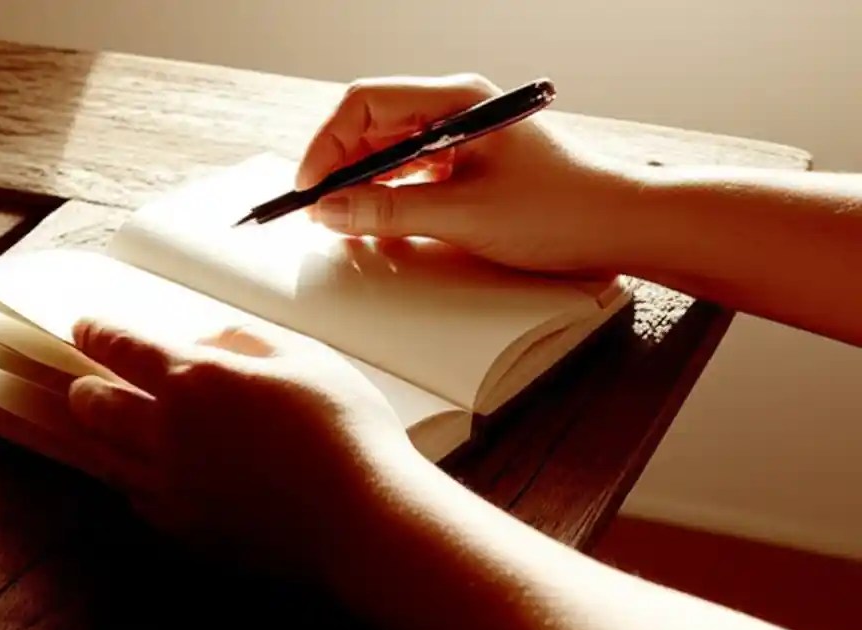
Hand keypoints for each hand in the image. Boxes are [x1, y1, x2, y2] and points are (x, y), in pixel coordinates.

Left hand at [65, 317, 417, 577]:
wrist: (363, 520)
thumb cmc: (343, 427)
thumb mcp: (303, 356)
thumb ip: (244, 340)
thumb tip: (205, 342)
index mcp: (193, 379)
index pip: (122, 348)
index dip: (97, 334)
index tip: (84, 328)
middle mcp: (167, 435)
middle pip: (96, 409)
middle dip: (84, 390)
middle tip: (83, 384)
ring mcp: (173, 489)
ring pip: (107, 461)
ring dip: (96, 438)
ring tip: (100, 429)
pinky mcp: (189, 532)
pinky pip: (139, 501)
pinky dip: (130, 482)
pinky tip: (144, 478)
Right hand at [297, 74, 640, 274]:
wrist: (624, 225)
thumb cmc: (562, 210)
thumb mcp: (464, 215)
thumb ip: (390, 211)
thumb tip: (329, 210)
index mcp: (456, 100)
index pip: (364, 104)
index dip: (326, 146)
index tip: (309, 190)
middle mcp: (456, 109)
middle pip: (371, 125)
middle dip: (338, 167)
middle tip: (319, 213)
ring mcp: (463, 135)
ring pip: (389, 150)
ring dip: (361, 184)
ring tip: (344, 221)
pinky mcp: (471, 163)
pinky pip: (412, 171)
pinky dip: (388, 195)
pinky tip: (378, 221)